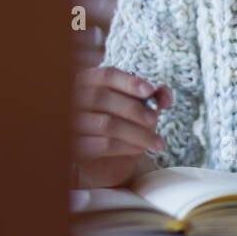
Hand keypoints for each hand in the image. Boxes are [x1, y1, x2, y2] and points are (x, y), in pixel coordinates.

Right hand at [72, 66, 172, 187]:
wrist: (111, 161)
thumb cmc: (126, 124)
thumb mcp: (144, 108)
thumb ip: (156, 97)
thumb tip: (164, 94)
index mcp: (90, 82)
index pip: (107, 75)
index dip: (129, 81)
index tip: (150, 90)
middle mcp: (74, 100)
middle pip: (103, 98)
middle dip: (134, 109)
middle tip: (155, 119)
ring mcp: (72, 124)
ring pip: (106, 124)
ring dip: (137, 132)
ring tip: (156, 142)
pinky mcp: (76, 148)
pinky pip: (104, 144)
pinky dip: (127, 146)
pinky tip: (140, 149)